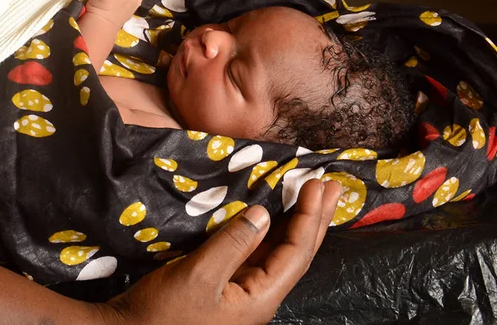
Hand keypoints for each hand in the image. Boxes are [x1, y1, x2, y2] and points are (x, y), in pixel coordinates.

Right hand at [97, 179, 341, 324]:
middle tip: (333, 186)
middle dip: (315, 219)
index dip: (309, 218)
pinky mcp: (226, 287)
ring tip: (313, 195)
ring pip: (278, 253)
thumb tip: (263, 214)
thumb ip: (233, 243)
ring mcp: (243, 293)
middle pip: (295, 254)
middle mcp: (259, 297)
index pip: (295, 253)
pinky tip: (273, 216)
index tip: (318, 184)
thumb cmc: (163, 313)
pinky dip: (269, 231)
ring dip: (296, 222)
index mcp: (260, 299)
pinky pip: (257, 255)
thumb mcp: (198, 275)